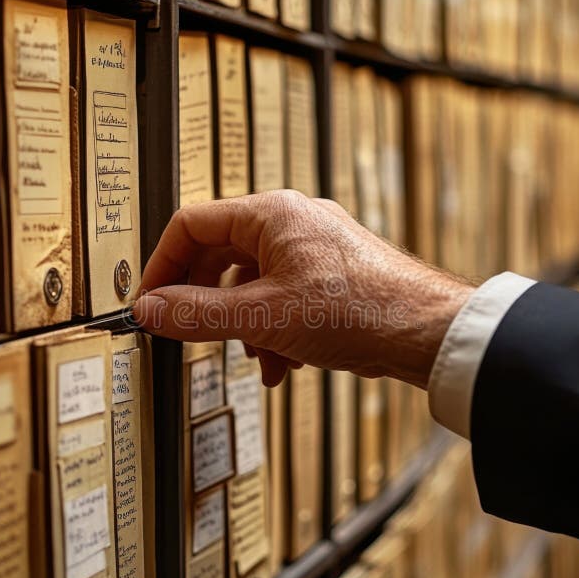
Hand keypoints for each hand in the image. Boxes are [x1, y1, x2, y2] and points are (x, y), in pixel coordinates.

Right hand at [133, 190, 473, 387]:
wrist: (428, 332)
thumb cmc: (359, 308)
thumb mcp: (262, 316)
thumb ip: (197, 314)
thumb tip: (150, 310)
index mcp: (270, 214)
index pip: (191, 226)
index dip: (162, 266)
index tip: (150, 302)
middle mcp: (291, 222)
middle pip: (220, 256)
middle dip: (207, 303)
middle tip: (191, 332)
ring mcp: (313, 248)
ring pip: (252, 283)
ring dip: (244, 325)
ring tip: (257, 357)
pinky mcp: (331, 275)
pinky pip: (283, 296)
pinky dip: (274, 329)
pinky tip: (285, 363)